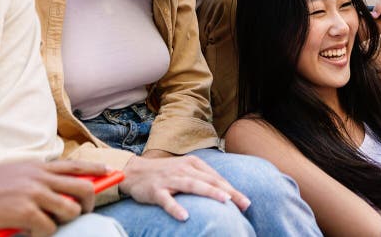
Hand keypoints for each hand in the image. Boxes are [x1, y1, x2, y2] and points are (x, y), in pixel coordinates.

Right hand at [0, 159, 108, 235]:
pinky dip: (44, 234)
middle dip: (89, 202)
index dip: (96, 169)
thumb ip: (37, 178)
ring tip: (51, 224)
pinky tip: (31, 232)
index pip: (75, 165)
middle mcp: (40, 178)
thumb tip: (58, 189)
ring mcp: (33, 194)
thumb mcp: (16, 174)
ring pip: (69, 210)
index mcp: (38, 167)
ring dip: (65, 221)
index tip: (110, 172)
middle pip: (82, 187)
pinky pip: (48, 227)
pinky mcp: (23, 211)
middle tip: (82, 212)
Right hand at [120, 153, 250, 221]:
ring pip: (193, 185)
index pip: (216, 178)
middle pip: (210, 181)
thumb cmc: (165, 173)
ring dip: (210, 192)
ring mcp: (170, 179)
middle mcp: (184, 169)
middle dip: (229, 192)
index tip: (246, 202)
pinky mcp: (156, 190)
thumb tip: (225, 192)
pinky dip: (175, 208)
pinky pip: (167, 201)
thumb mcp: (185, 170)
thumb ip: (202, 178)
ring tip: (225, 201)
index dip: (232, 189)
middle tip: (244, 204)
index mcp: (193, 163)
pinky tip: (184, 217)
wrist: (134, 171)